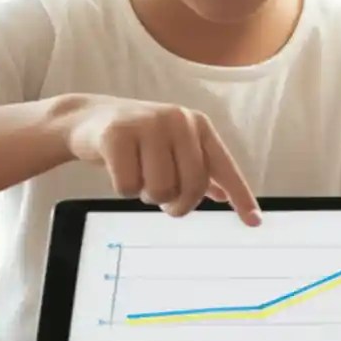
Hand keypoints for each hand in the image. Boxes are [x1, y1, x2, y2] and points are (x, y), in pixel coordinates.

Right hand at [62, 95, 260, 225]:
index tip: (255, 222)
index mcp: (197, 125)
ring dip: (147, 195)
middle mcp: (178, 120)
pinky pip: (128, 187)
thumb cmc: (137, 140)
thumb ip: (197, 167)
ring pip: (160, 190)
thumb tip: (223, 194)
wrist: (86, 119)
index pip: (224, 166)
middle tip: (163, 201)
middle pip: (192, 186)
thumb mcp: (172, 147)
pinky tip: (115, 169)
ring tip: (138, 174)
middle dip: (177, 204)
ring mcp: (148, 125)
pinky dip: (122, 189)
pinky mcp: (117, 135)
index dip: (240, 195)